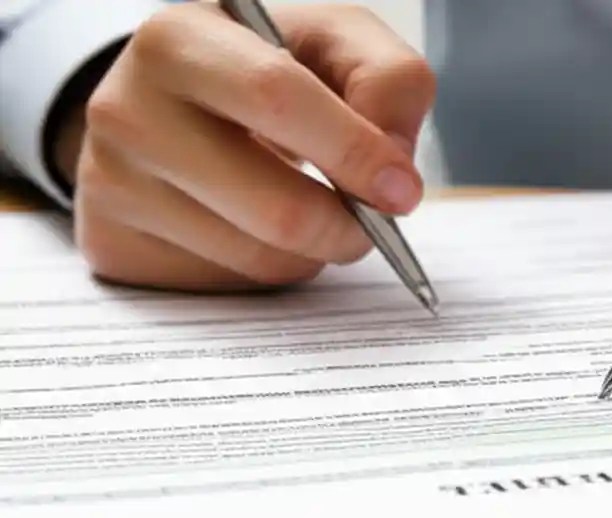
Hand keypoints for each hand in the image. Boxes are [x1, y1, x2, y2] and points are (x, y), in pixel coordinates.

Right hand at [70, 3, 433, 290]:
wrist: (169, 100)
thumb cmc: (264, 67)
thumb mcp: (330, 43)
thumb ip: (388, 80)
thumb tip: (394, 169)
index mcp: (178, 41)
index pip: (277, 98)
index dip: (355, 152)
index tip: (402, 191)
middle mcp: (126, 112)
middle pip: (277, 210)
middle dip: (348, 227)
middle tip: (375, 221)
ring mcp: (112, 185)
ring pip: (260, 259)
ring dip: (314, 251)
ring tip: (306, 207)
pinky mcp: (115, 245)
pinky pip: (229, 285)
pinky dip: (270, 267)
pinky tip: (255, 225)